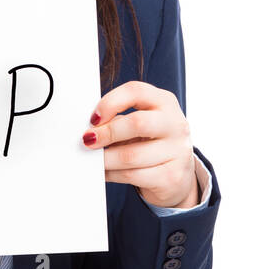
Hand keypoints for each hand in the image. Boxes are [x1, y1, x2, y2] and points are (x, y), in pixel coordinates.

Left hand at [81, 81, 197, 208]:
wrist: (177, 175)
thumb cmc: (151, 144)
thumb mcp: (140, 124)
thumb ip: (118, 120)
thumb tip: (90, 130)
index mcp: (165, 102)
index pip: (136, 91)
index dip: (110, 102)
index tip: (93, 118)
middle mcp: (175, 124)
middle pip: (137, 123)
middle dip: (107, 133)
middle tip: (89, 140)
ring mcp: (177, 151)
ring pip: (130, 156)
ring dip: (105, 159)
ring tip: (96, 159)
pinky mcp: (171, 177)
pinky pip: (132, 175)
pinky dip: (112, 174)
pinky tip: (107, 171)